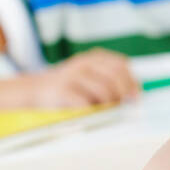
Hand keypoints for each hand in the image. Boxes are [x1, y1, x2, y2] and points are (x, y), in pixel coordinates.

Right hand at [23, 48, 139, 107]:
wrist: (34, 89)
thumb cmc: (68, 86)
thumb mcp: (89, 74)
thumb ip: (109, 78)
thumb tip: (134, 93)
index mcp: (93, 58)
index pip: (121, 65)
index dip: (131, 81)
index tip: (135, 95)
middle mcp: (84, 63)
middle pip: (115, 76)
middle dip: (122, 93)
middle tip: (121, 104)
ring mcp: (73, 75)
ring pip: (103, 90)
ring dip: (108, 103)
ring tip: (104, 108)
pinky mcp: (63, 90)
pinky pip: (86, 102)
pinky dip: (92, 109)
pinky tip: (90, 111)